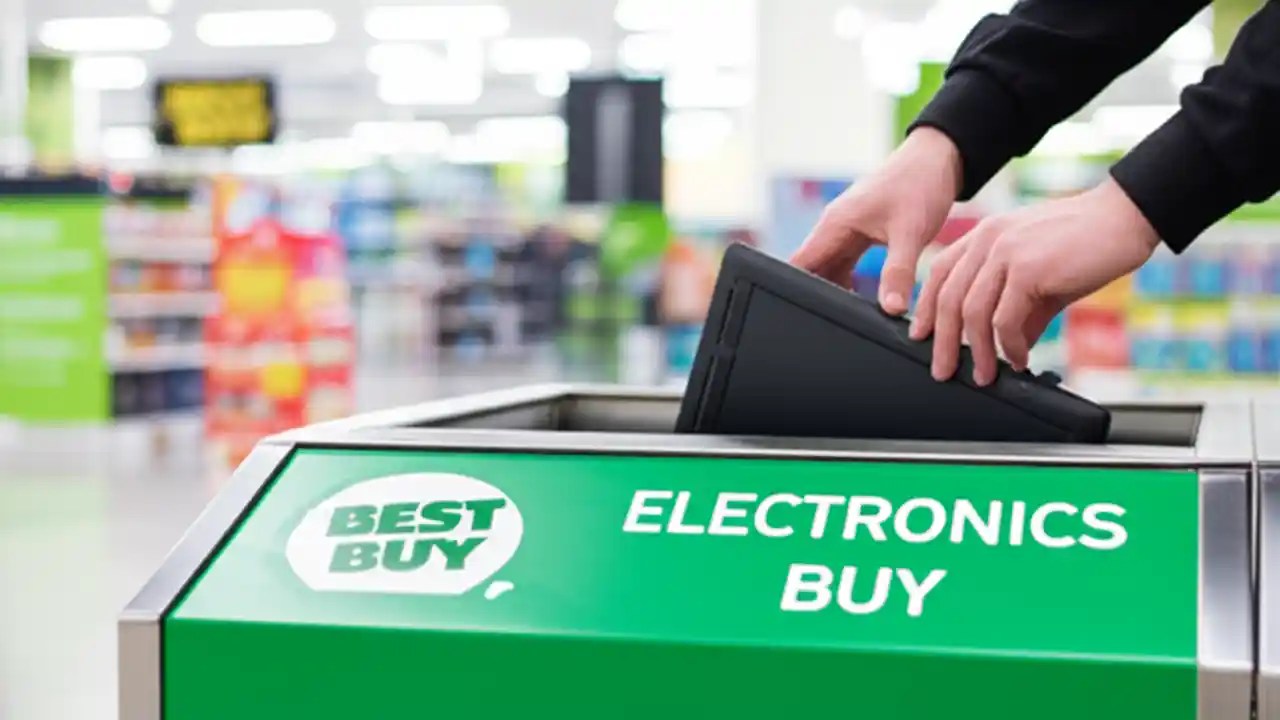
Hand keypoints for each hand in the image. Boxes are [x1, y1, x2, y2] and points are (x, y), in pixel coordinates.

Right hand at [791, 127, 961, 314]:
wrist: (938, 158)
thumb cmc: (920, 184)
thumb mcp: (911, 233)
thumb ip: (898, 274)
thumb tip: (891, 310)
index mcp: (835, 224)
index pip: (798, 264)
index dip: (793, 290)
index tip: (799, 315)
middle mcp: (834, 227)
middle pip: (811, 270)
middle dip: (816, 296)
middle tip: (829, 325)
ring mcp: (846, 229)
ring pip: (828, 268)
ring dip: (835, 291)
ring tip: (847, 319)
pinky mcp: (860, 233)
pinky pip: (845, 263)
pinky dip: (849, 281)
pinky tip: (864, 301)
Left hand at [910, 177, 1160, 384]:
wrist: (1126, 218)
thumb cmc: (1087, 245)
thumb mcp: (1041, 277)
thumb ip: (1021, 311)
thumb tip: (1008, 349)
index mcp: (985, 235)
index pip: (940, 273)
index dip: (927, 308)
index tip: (922, 336)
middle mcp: (987, 239)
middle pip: (947, 297)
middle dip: (942, 341)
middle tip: (943, 370)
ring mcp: (1005, 252)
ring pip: (971, 312)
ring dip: (976, 351)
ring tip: (984, 375)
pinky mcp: (1028, 268)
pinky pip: (1004, 319)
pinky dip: (1008, 346)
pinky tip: (1018, 359)